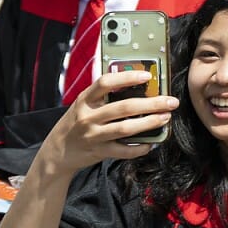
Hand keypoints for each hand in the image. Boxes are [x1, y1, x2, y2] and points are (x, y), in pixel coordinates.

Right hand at [38, 70, 178, 174]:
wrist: (57, 152)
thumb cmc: (76, 123)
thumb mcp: (83, 105)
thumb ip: (103, 97)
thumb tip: (135, 86)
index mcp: (85, 100)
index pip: (105, 83)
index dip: (126, 78)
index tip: (146, 75)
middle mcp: (88, 116)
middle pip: (124, 107)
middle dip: (151, 104)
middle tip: (171, 101)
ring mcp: (93, 135)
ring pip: (126, 128)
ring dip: (149, 123)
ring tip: (165, 118)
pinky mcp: (99, 152)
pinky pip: (124, 150)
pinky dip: (140, 147)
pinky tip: (151, 143)